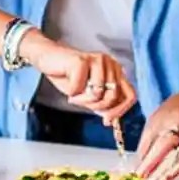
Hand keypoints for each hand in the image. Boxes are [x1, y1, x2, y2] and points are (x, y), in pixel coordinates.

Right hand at [21, 33, 136, 119]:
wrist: (48, 58)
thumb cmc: (69, 76)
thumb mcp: (89, 94)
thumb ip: (102, 104)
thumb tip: (112, 120)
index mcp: (116, 71)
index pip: (130, 95)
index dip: (120, 111)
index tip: (107, 121)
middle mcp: (110, 63)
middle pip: (113, 97)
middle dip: (96, 106)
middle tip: (82, 102)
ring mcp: (98, 60)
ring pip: (98, 93)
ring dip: (82, 99)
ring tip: (73, 93)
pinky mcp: (82, 60)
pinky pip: (79, 88)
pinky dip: (71, 91)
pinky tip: (68, 84)